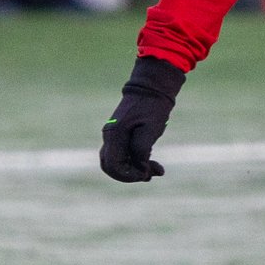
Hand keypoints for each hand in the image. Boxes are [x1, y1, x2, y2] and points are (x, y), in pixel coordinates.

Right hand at [101, 56, 185, 181]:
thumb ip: (141, 150)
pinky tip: (149, 162)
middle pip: (111, 167)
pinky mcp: (119, 135)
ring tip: (155, 169)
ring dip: (133, 170)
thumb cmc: (152, 107)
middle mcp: (109, 136)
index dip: (129, 176)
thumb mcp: (151, 130)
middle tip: (150, 174)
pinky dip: (133, 162)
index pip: (114, 166)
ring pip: (116, 162)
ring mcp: (112, 135)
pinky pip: (121, 155)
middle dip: (130, 175)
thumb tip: (139, 168)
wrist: (151, 88)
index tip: (147, 174)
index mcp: (114, 134)